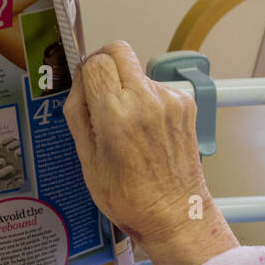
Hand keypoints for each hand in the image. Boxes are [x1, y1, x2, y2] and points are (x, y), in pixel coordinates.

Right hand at [64, 41, 237, 264]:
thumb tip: (79, 85)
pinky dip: (146, 100)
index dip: (85, 73)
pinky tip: (145, 131)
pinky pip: (157, 88)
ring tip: (126, 124)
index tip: (85, 90)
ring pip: (138, 71)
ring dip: (127, 86)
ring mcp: (169, 100)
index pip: (95, 63)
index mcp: (116, 114)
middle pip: (119, 51)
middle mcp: (146, 99)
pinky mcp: (185, 105)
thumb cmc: (129, 197)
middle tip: (100, 88)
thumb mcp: (87, 161)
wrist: (174, 213)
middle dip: (104, 63)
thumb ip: (78, 115)